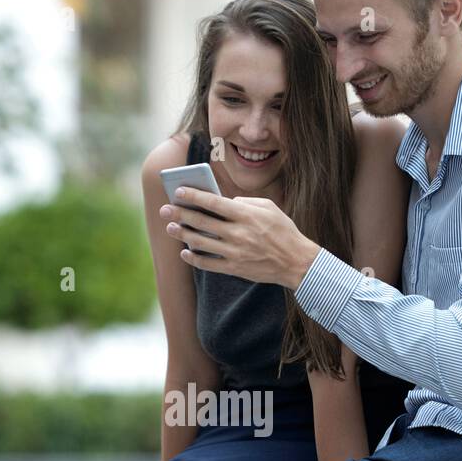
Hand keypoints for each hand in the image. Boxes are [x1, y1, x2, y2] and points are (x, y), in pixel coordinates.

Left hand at [159, 187, 319, 288]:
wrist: (296, 262)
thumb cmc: (283, 231)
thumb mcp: (270, 208)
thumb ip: (246, 202)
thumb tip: (226, 202)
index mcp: (246, 215)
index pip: (214, 202)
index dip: (194, 196)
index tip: (178, 192)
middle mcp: (238, 233)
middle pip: (203, 222)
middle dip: (181, 214)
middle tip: (165, 210)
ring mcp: (235, 252)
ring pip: (201, 243)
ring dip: (183, 235)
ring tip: (171, 228)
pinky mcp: (235, 268)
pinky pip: (208, 264)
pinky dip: (194, 258)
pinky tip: (185, 252)